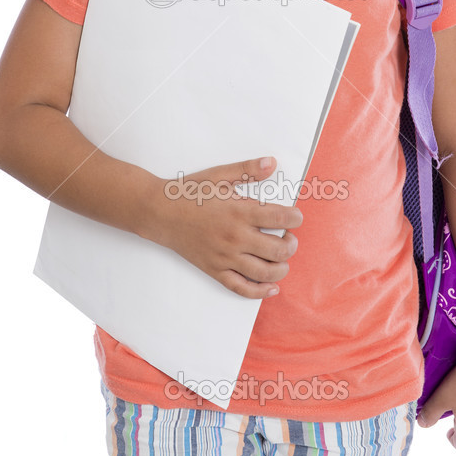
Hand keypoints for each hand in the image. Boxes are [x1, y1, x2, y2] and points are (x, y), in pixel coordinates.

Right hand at [149, 155, 302, 298]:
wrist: (159, 212)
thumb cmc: (189, 193)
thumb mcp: (219, 175)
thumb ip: (247, 170)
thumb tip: (271, 163)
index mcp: (239, 212)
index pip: (280, 218)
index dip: (295, 218)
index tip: (296, 216)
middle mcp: (235, 237)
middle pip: (278, 250)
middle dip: (291, 244)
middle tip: (289, 237)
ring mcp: (225, 257)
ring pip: (265, 272)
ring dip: (282, 267)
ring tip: (282, 257)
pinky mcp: (215, 270)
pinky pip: (242, 288)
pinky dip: (261, 291)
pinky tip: (272, 286)